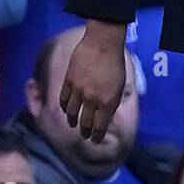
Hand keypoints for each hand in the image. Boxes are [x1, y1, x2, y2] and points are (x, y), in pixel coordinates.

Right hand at [58, 20, 126, 142]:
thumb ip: (112, 101)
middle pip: (85, 122)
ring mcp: (78, 91)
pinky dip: (64, 107)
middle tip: (84, 136)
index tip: (95, 140)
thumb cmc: (115, 63)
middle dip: (85, 132)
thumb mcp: (120, 86)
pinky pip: (63, 99)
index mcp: (108, 101)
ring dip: (72, 121)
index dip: (97, 136)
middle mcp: (92, 100)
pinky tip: (66, 110)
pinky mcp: (68, 81)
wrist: (102, 44)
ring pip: (71, 113)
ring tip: (73, 124)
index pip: (100, 126)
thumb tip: (105, 114)